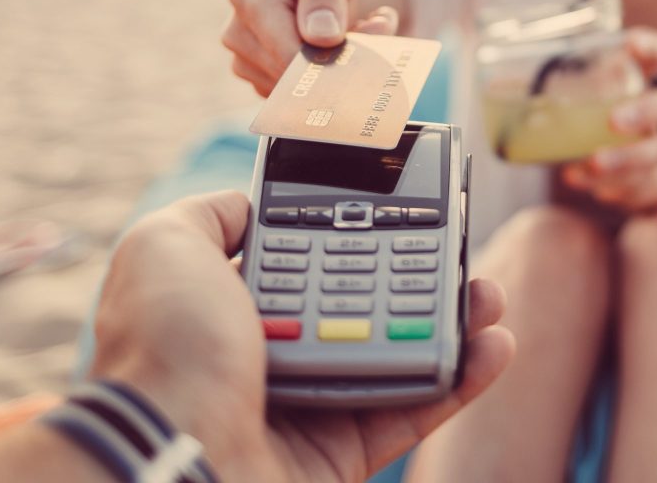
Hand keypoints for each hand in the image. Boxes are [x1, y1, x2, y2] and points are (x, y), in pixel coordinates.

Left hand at [91, 191, 514, 482]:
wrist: (170, 454)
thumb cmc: (162, 350)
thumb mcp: (164, 246)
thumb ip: (210, 214)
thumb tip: (255, 201)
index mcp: (230, 306)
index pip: (308, 260)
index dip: (357, 234)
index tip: (403, 210)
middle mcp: (270, 355)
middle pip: (364, 305)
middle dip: (419, 275)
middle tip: (459, 250)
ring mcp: (309, 407)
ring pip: (396, 356)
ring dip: (451, 322)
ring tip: (488, 294)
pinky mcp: (342, 454)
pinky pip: (412, 411)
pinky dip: (460, 379)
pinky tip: (494, 344)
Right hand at [222, 0, 399, 96]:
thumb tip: (321, 37)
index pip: (285, 52)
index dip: (329, 58)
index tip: (371, 35)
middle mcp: (238, 30)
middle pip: (292, 74)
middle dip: (341, 58)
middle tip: (377, 25)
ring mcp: (245, 57)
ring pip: (297, 90)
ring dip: (337, 67)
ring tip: (362, 27)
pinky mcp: (261, 75)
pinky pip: (297, 95)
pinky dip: (327, 77)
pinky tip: (343, 46)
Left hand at [560, 28, 656, 210]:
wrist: (634, 176)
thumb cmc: (596, 126)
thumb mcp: (574, 103)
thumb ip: (542, 92)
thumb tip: (494, 86)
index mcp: (635, 83)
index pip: (656, 55)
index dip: (652, 46)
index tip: (635, 44)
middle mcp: (653, 115)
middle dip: (646, 110)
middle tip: (613, 121)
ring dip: (626, 159)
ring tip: (591, 165)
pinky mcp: (654, 184)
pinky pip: (647, 188)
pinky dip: (617, 189)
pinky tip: (588, 184)